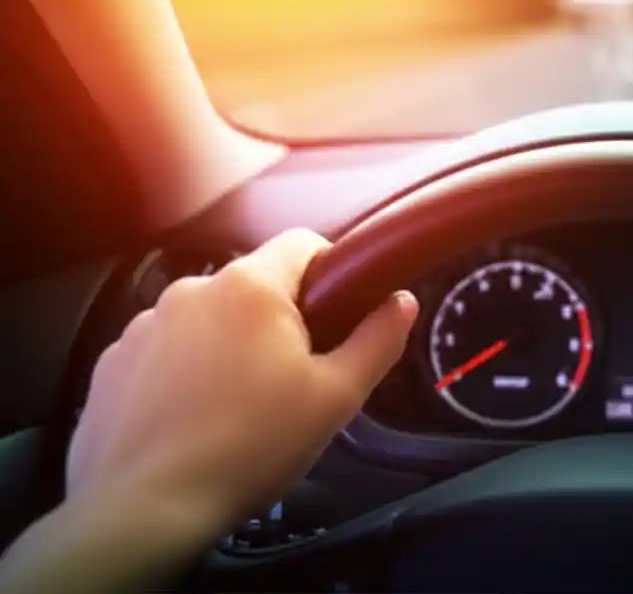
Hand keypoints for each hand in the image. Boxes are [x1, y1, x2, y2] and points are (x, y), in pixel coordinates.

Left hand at [67, 229, 416, 534]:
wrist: (147, 509)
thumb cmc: (252, 448)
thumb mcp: (336, 399)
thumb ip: (377, 341)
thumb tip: (401, 301)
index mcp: (250, 287)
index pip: (304, 243)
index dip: (331, 276)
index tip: (336, 325)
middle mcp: (190, 290)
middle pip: (254, 287)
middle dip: (279, 323)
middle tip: (294, 383)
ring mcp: (142, 325)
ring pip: (208, 320)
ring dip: (228, 347)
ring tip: (238, 410)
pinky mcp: (110, 363)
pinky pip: (164, 352)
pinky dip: (182, 375)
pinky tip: (192, 422)